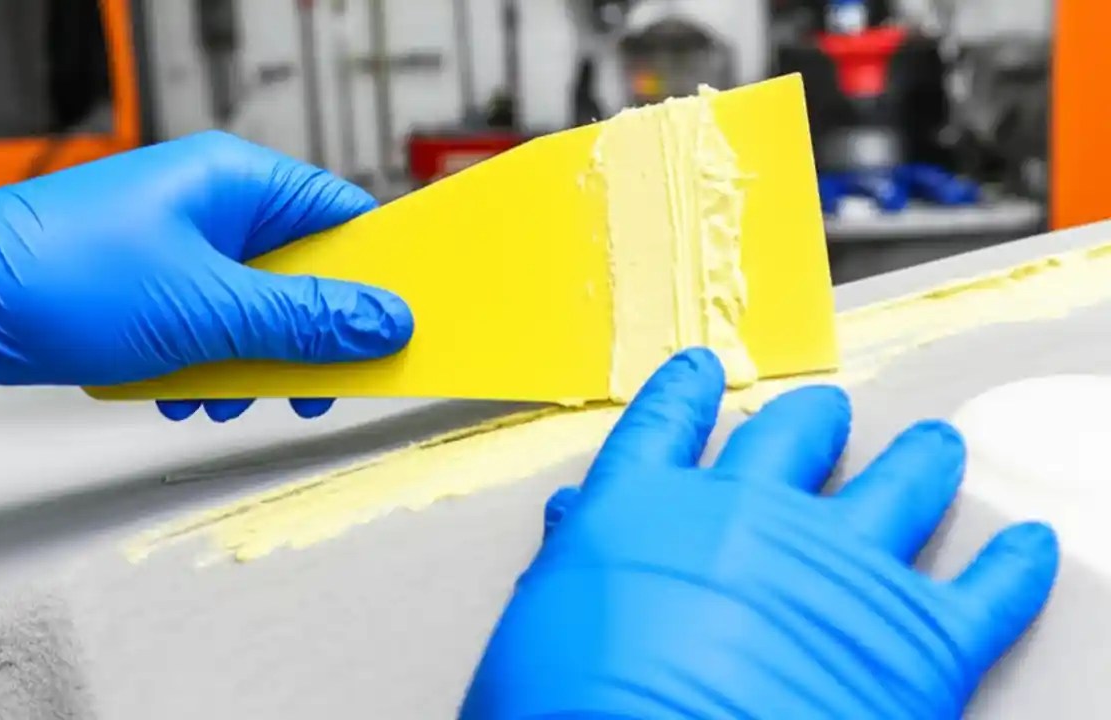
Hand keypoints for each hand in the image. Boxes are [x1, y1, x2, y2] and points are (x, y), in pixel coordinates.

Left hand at [0, 131, 412, 420]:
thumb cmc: (59, 275)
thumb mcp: (207, 309)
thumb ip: (305, 320)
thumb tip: (383, 321)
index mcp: (236, 180)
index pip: (340, 215)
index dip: (374, 273)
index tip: (395, 322)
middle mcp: (212, 205)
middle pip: (302, 271)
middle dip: (305, 335)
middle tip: (312, 380)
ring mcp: (180, 245)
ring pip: (258, 308)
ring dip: (251, 359)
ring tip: (219, 390)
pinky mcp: (152, 286)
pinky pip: (213, 326)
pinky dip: (207, 364)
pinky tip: (178, 391)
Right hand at [462, 349, 1058, 718]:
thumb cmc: (575, 715)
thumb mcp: (533, 636)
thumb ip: (566, 566)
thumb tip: (572, 520)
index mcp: (648, 510)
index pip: (667, 426)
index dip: (685, 393)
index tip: (701, 371)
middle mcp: (747, 513)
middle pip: (792, 437)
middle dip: (810, 422)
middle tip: (824, 415)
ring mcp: (840, 565)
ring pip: (898, 484)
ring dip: (919, 460)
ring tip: (933, 447)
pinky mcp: (919, 636)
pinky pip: (986, 589)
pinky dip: (1012, 566)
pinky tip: (1024, 545)